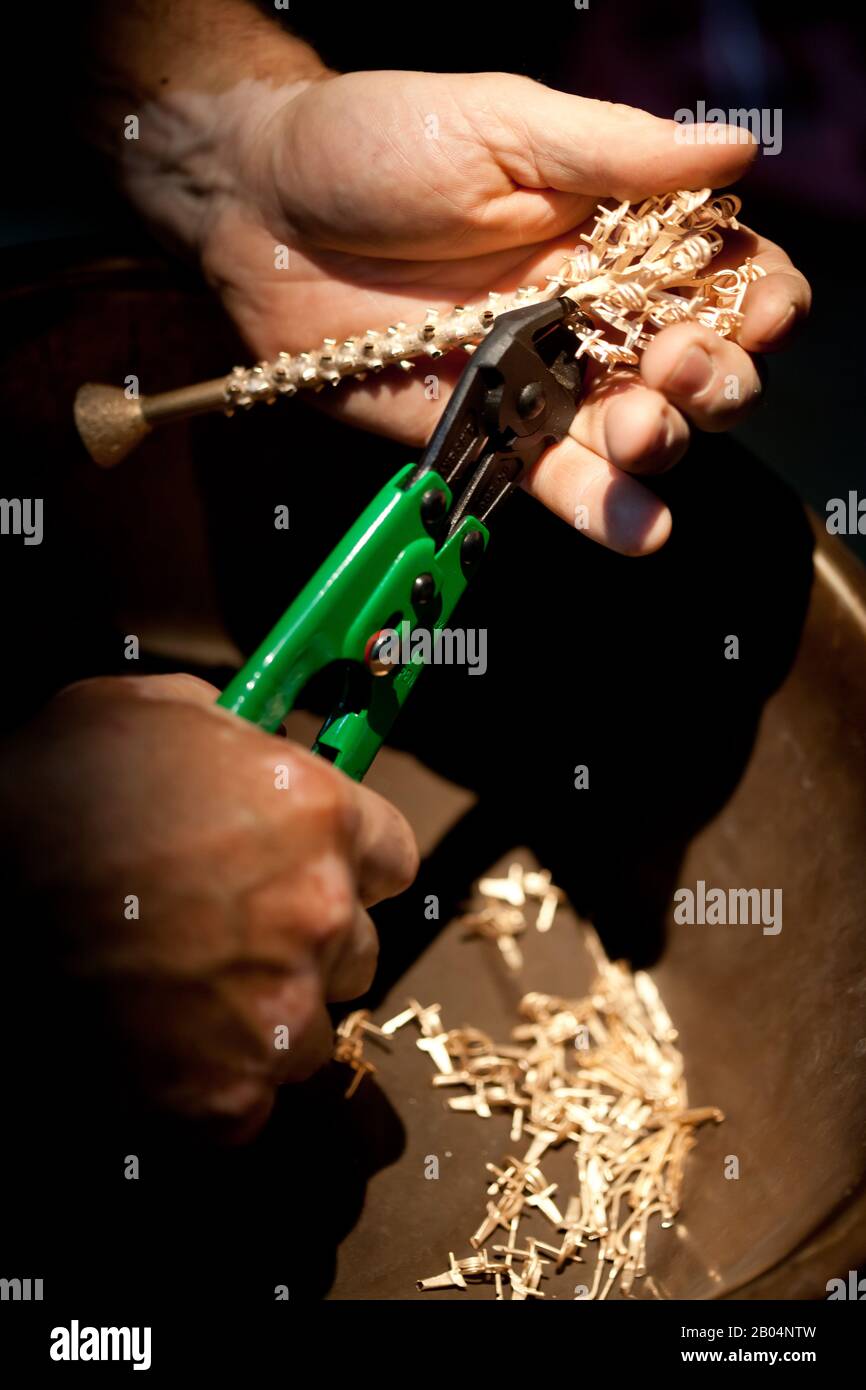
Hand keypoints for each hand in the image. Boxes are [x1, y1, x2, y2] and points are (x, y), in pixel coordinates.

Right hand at [2, 675, 417, 1137]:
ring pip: (311, 1034)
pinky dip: (214, 1086)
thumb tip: (258, 740)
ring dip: (266, 1019)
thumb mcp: (143, 709)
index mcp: (319, 814)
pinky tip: (164, 1048)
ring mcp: (274, 1014)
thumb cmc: (48, 788)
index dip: (349, 864)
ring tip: (188, 993)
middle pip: (357, 951)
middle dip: (307, 944)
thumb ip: (230, 728)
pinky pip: (250, 1106)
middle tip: (233, 933)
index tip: (316, 871)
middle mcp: (318, 916)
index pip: (393, 858)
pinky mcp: (219, 1095)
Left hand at [193, 70, 809, 553]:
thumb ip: (614, 151)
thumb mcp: (501, 124)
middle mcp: (596, 316)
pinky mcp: (489, 437)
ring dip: (663, 449)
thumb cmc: (377, 144)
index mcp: (617, 234)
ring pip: (640, 438)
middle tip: (676, 368)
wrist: (263, 213)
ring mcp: (545, 385)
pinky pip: (558, 484)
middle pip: (700, 370)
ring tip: (639, 436)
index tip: (757, 311)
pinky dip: (605, 511)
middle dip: (714, 380)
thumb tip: (736, 150)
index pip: (725, 276)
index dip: (759, 301)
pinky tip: (639, 525)